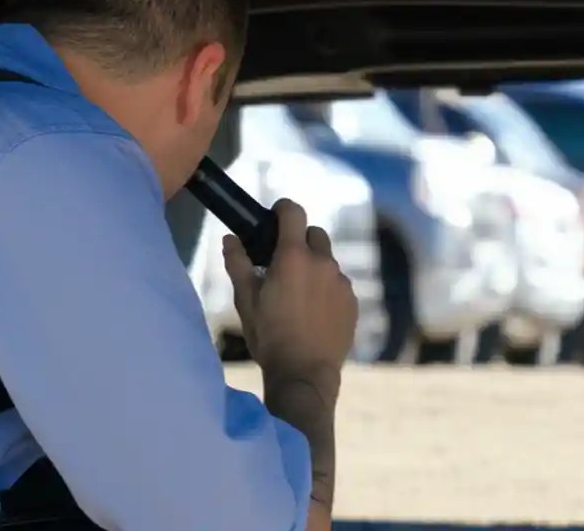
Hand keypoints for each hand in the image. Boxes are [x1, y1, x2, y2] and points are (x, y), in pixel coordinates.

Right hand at [223, 198, 357, 399]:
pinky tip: (314, 312)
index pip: (294, 212)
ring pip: (327, 261)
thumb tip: (230, 239)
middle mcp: (323, 263)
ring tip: (298, 295)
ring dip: (314, 267)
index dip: (283, 209)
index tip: (275, 217)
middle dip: (299, 241)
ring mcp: (342, 282)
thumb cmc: (269, 336)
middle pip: (314, 234)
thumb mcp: (246, 302)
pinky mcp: (353, 301)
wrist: (305, 373)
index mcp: (294, 257)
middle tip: (283, 264)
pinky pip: (338, 283)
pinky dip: (327, 288)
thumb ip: (238, 265)